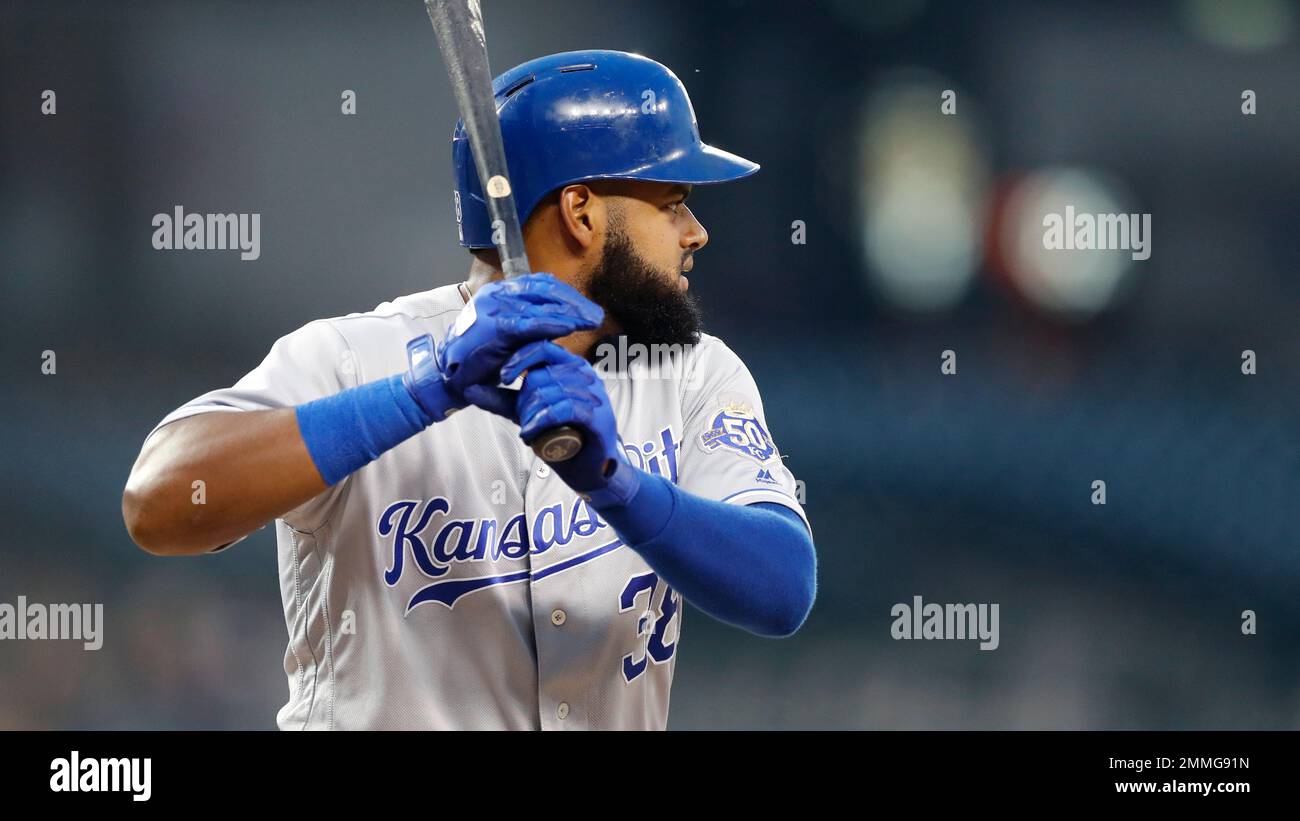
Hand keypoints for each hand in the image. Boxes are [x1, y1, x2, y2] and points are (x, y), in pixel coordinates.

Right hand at [403, 274, 602, 420]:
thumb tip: (563, 318)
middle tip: (596, 316)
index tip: (587, 308)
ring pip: (541, 303)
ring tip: (591, 321)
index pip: (541, 285)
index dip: (568, 295)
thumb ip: (531, 322)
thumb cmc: (482, 359)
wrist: (451, 377)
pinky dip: (553, 323)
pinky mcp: (494, 327)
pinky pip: (530, 323)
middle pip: (545, 290)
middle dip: (575, 302)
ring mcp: (494, 308)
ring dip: (570, 311)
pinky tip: (570, 327)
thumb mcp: (511, 334)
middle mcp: (497, 294)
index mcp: (500, 292)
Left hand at [501, 341, 641, 507]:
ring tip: (528, 431)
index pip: (541, 347)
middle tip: (523, 420)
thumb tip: (468, 388)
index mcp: (569, 365)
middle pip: (542, 375)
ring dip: (531, 415)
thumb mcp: (526, 413)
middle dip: (524, 400)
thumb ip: (501, 400)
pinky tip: (531, 434)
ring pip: (551, 392)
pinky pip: (564, 409)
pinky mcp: (598, 415)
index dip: (519, 359)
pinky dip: (542, 421)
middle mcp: (584, 374)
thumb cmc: (562, 436)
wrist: (588, 469)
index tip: (502, 376)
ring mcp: (594, 394)